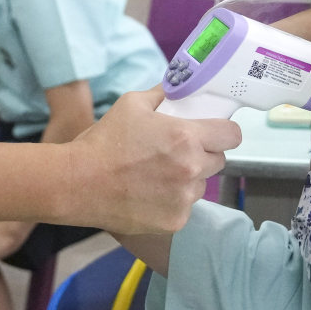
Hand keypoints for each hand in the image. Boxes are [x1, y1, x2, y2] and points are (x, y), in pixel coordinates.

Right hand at [68, 88, 239, 232]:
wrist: (78, 183)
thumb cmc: (103, 141)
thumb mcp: (132, 104)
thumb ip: (162, 95)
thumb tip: (178, 88)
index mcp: (186, 137)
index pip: (232, 135)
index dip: (224, 132)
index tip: (214, 132)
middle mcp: (191, 169)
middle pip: (219, 161)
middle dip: (204, 154)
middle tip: (178, 153)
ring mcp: (184, 199)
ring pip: (201, 185)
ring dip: (188, 179)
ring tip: (157, 175)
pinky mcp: (174, 221)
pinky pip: (185, 207)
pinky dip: (172, 201)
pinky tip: (148, 194)